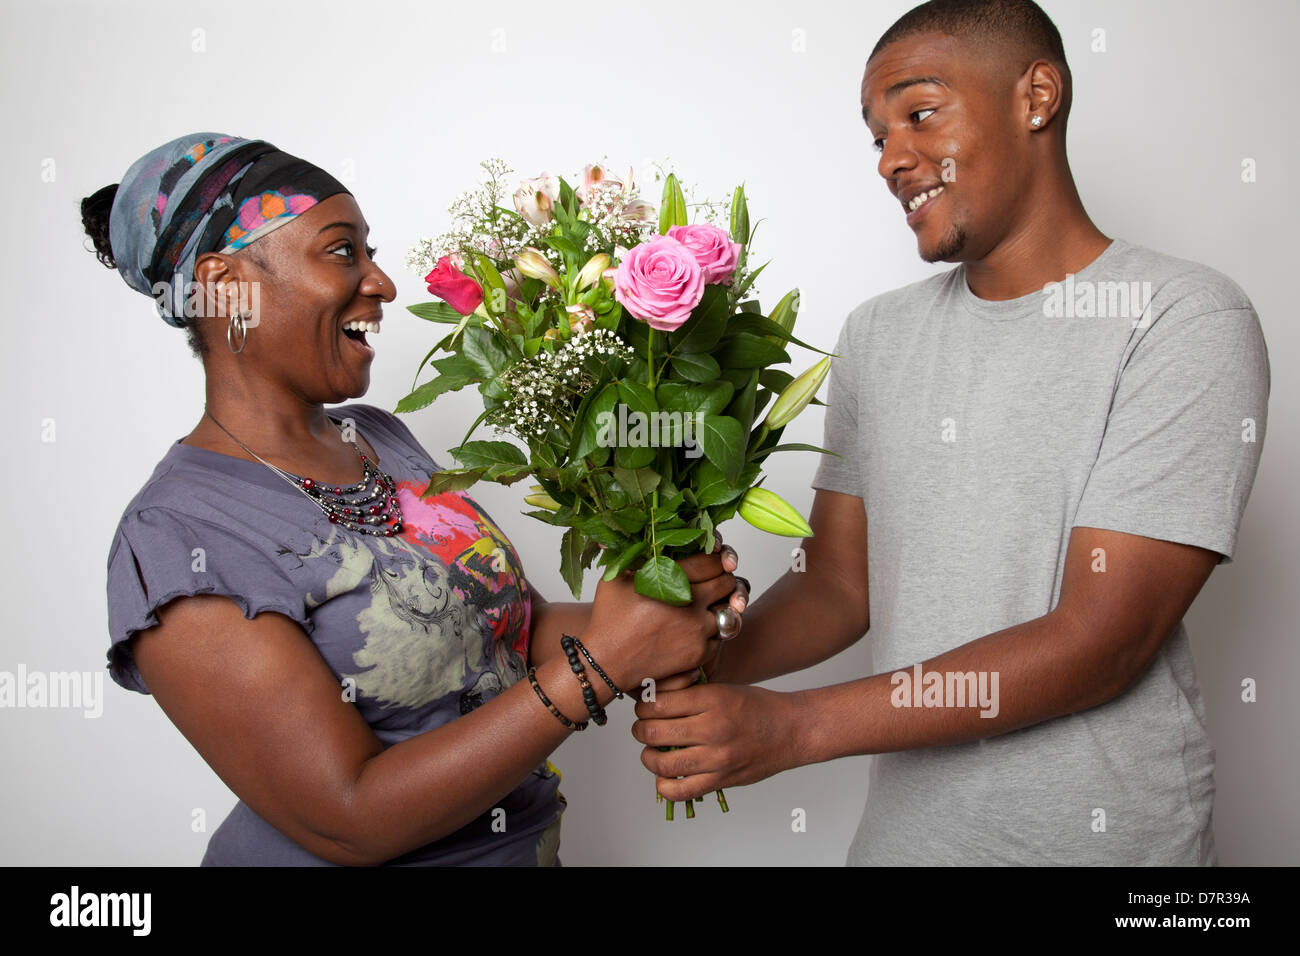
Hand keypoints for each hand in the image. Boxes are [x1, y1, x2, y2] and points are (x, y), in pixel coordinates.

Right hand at [580, 550, 736, 691]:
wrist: (606, 662)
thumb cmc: (608, 618)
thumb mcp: (615, 578)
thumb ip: (633, 554)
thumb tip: (640, 532)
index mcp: (670, 580)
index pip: (710, 561)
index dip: (715, 558)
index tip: (713, 560)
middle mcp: (689, 603)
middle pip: (726, 582)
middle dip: (723, 578)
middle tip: (716, 580)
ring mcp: (696, 630)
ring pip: (729, 610)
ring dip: (721, 606)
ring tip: (710, 604)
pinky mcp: (698, 653)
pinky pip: (720, 637)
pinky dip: (713, 632)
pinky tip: (699, 628)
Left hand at [630, 682, 800, 800]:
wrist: (792, 730)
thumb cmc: (757, 707)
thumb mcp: (723, 688)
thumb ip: (689, 695)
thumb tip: (651, 702)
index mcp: (712, 699)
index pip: (658, 703)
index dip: (643, 705)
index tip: (645, 707)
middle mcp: (713, 728)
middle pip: (653, 731)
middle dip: (640, 730)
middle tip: (643, 728)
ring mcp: (717, 758)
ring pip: (661, 763)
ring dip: (647, 757)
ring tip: (651, 751)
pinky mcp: (721, 780)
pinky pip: (680, 792)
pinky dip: (663, 786)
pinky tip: (664, 776)